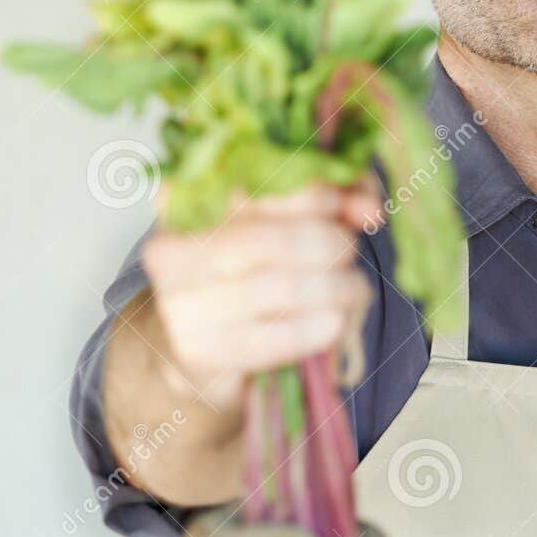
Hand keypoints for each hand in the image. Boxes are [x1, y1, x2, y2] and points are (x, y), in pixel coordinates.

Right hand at [141, 179, 384, 411]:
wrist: (196, 351)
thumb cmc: (243, 277)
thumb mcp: (284, 224)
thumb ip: (329, 204)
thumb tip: (367, 207)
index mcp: (183, 201)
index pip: (259, 184)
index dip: (318, 194)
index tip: (354, 208)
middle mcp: (169, 248)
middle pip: (276, 239)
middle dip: (331, 245)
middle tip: (350, 255)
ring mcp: (177, 303)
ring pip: (281, 289)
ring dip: (335, 289)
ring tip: (353, 290)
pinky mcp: (197, 352)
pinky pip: (275, 337)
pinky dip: (317, 329)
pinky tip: (334, 323)